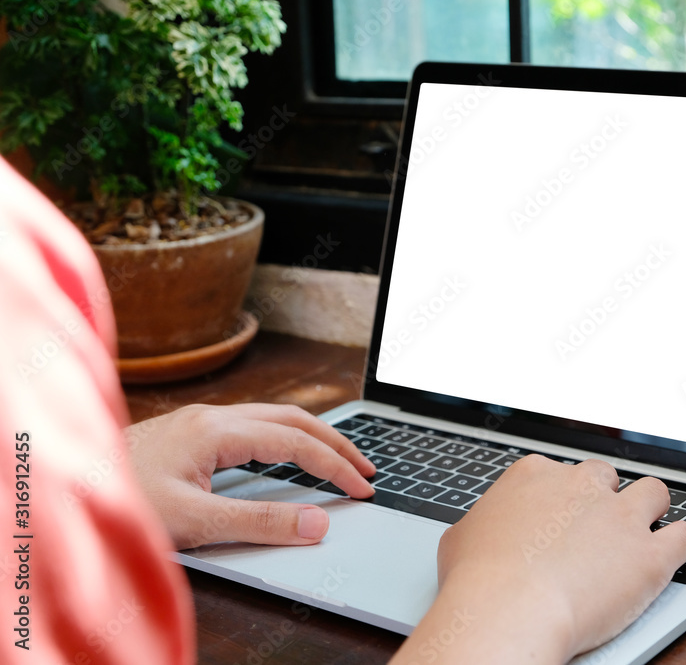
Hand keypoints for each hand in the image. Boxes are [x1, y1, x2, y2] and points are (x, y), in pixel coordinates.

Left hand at [126, 403, 374, 549]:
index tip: (363, 487)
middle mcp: (211, 417)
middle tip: (366, 468)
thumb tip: (318, 523)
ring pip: (273, 417)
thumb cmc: (118, 501)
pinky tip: (285, 454)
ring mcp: (199, 421)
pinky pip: (253, 425)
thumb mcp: (195, 522)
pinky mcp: (188, 433)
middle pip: (292, 418)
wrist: (63, 484)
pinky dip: (285, 438)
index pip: (296, 441)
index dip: (336, 465)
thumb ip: (261, 522)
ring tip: (338, 458)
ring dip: (311, 436)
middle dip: (335, 442)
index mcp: (217, 430)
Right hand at [391, 455, 685, 663]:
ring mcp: (620, 517)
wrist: (508, 610)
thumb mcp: (461, 539)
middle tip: (599, 527)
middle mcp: (582, 486)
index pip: (561, 472)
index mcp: (536, 475)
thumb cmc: (477, 581)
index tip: (564, 515)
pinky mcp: (651, 554)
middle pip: (606, 477)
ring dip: (651, 510)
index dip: (564, 497)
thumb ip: (485, 524)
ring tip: (648, 529)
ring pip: (653, 493)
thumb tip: (483, 532)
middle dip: (605, 499)